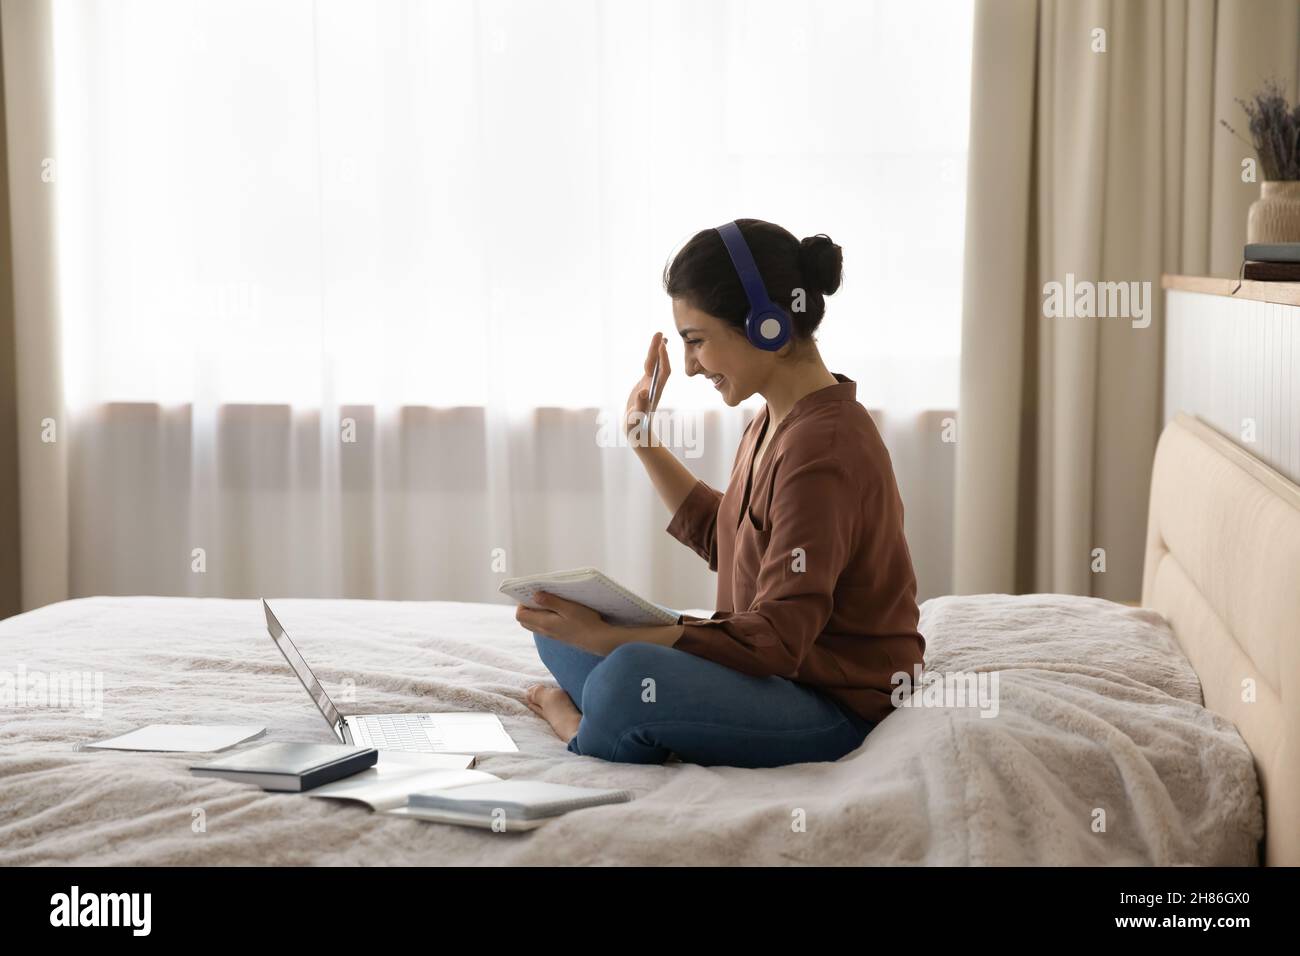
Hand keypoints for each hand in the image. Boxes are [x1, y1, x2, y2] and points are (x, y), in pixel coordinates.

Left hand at [515, 591, 613, 653]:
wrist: (599, 640)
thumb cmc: (585, 622)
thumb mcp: (568, 608)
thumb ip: (550, 601)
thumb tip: (534, 595)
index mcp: (544, 624)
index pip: (521, 616)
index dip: (522, 603)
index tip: (531, 592)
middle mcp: (545, 631)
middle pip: (525, 620)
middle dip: (528, 606)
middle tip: (539, 595)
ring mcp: (552, 634)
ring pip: (534, 623)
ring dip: (537, 611)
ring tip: (549, 599)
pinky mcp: (559, 635)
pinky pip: (544, 625)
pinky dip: (545, 616)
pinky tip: (559, 609)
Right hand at [624, 331, 670, 445]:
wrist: (638, 433)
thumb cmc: (637, 427)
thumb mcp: (637, 418)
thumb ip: (641, 405)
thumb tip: (643, 391)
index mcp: (654, 391)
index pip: (662, 371)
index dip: (663, 358)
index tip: (662, 345)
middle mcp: (653, 386)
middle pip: (659, 364)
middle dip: (659, 349)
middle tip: (660, 332)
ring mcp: (649, 385)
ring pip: (654, 365)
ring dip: (656, 350)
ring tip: (659, 336)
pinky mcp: (643, 386)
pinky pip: (649, 368)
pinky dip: (651, 358)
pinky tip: (652, 351)